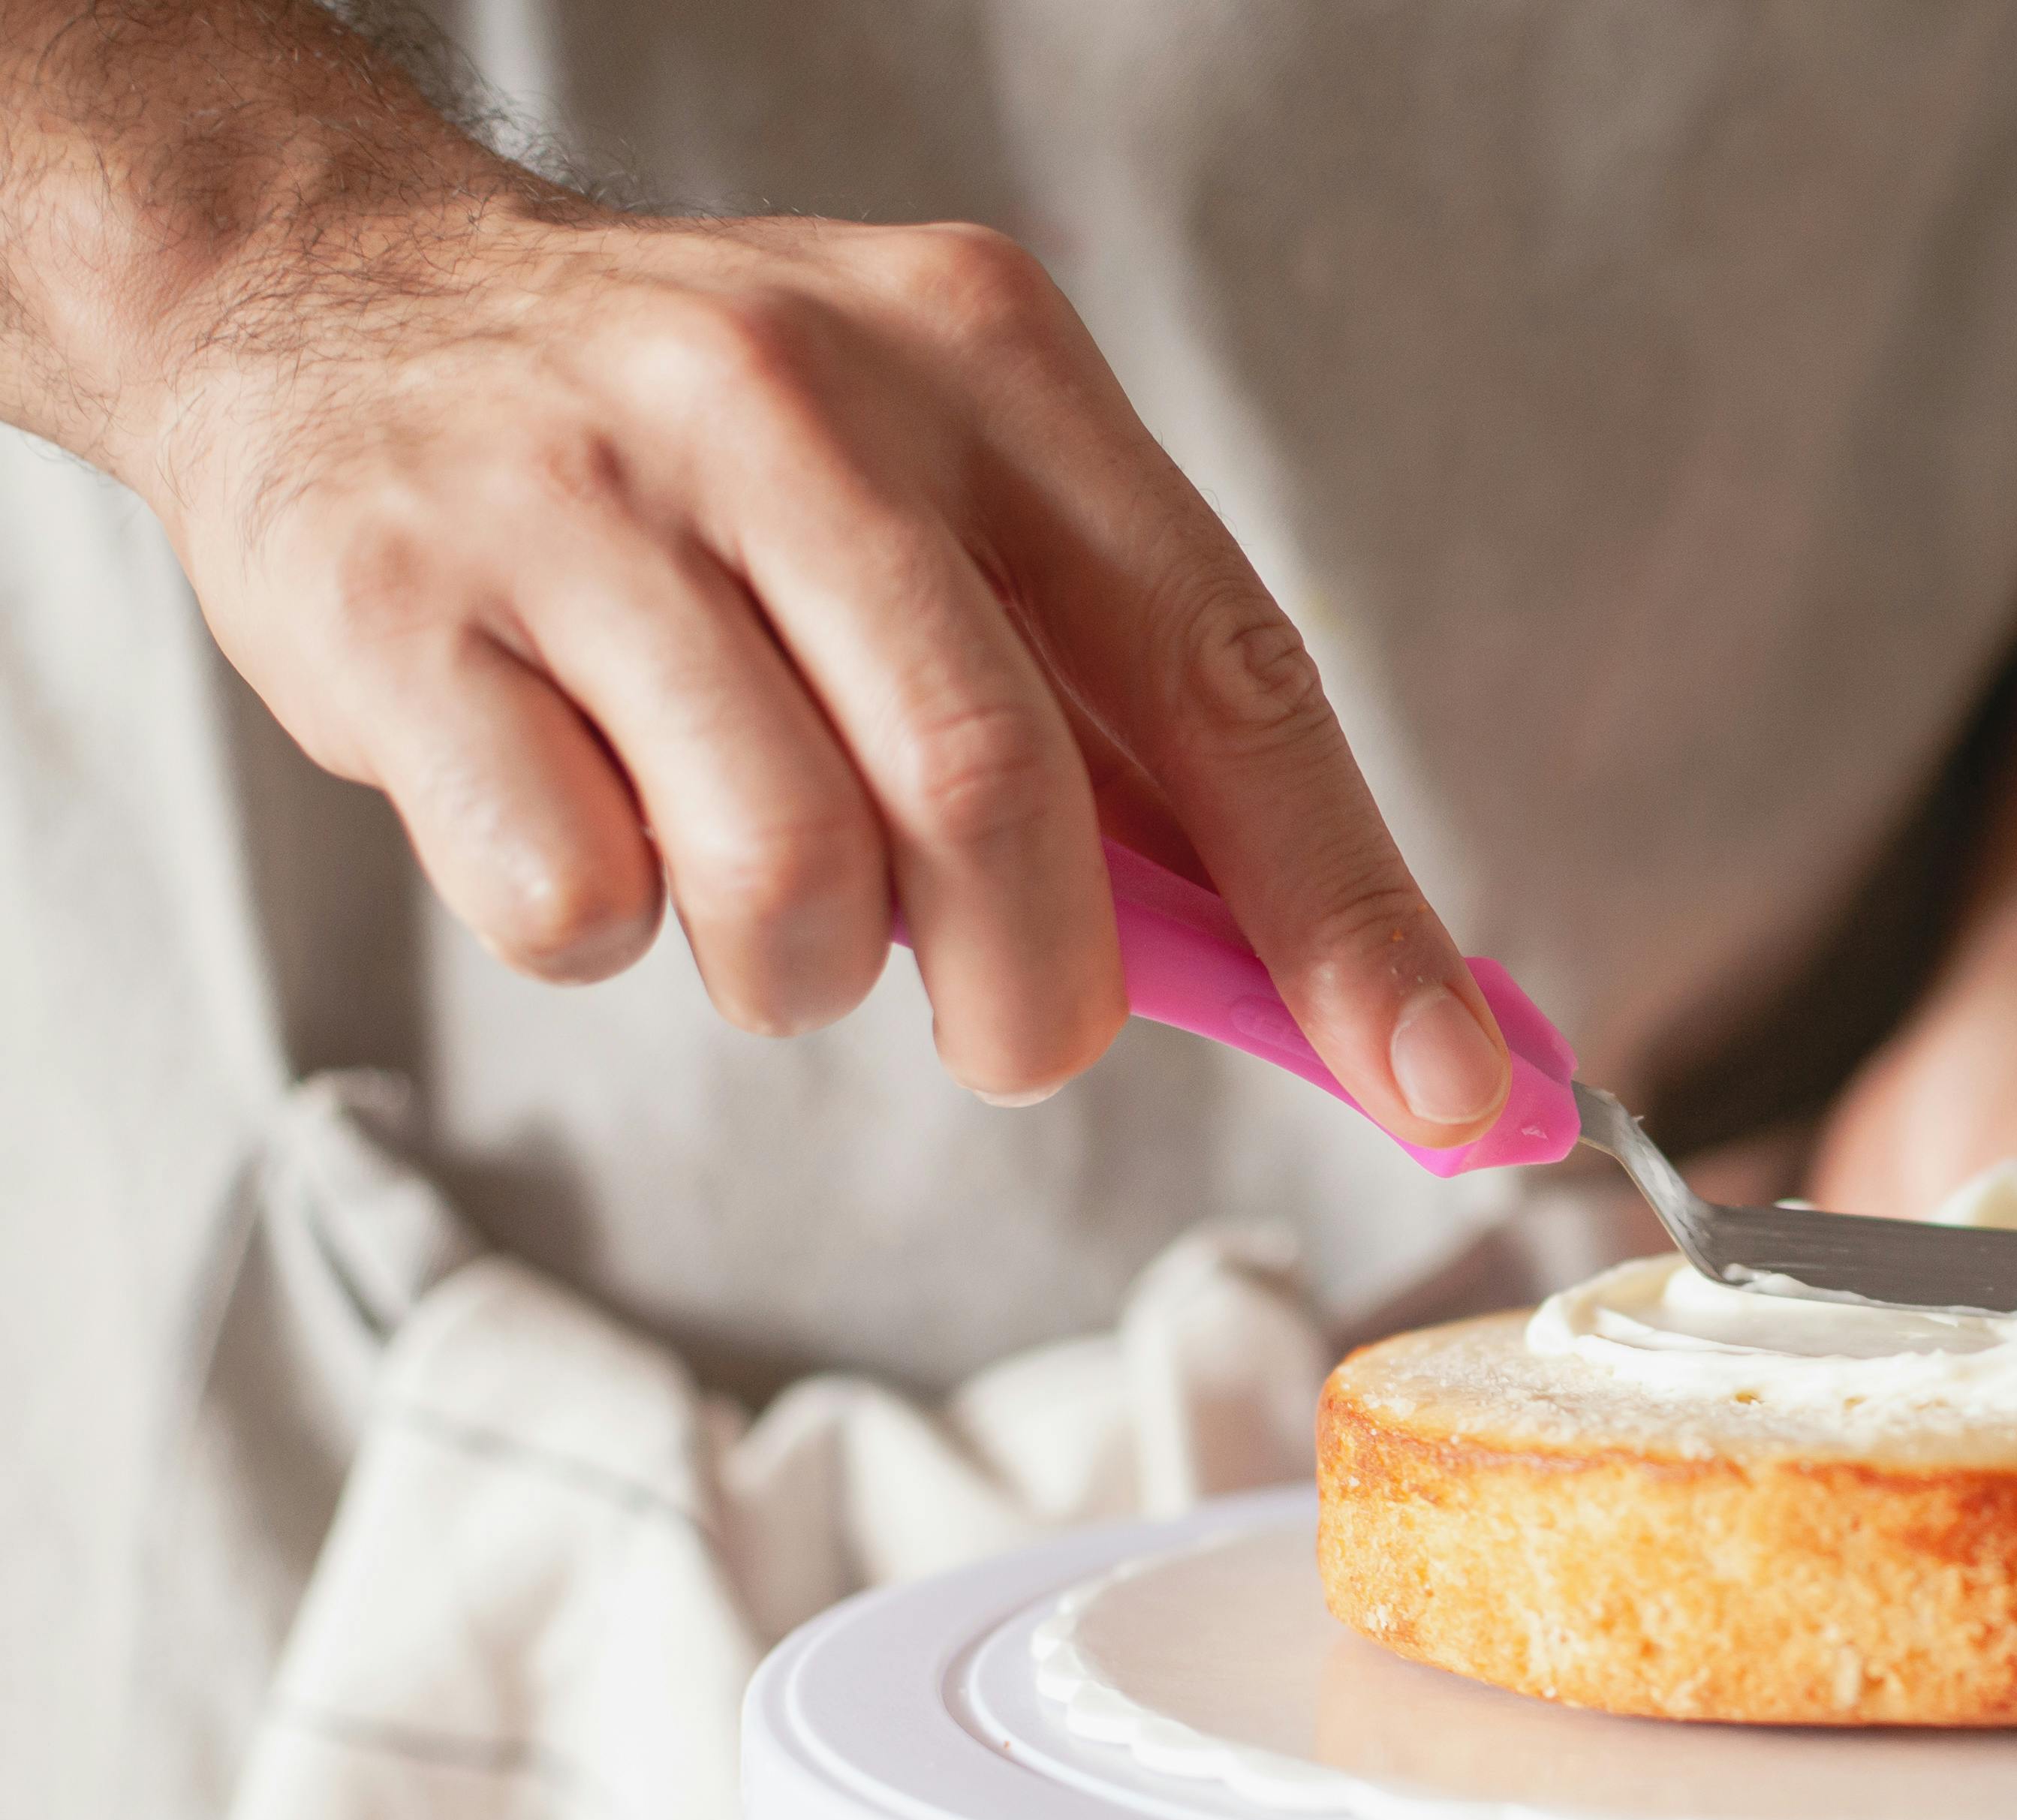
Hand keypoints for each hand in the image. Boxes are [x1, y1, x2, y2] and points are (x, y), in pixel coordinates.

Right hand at [104, 195, 1509, 1137]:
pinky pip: (576, 904)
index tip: (1449, 1087)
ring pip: (788, 882)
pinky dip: (606, 930)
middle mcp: (797, 400)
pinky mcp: (399, 607)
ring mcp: (584, 496)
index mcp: (993, 364)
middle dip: (1036, 993)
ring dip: (803, 971)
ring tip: (747, 876)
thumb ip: (1129, 731)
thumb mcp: (952, 501)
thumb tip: (1347, 996)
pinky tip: (574, 808)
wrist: (329, 296)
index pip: (1231, 679)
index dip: (1348, 914)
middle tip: (1009, 1027)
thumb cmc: (711, 466)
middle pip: (997, 796)